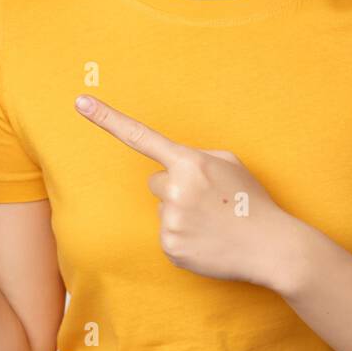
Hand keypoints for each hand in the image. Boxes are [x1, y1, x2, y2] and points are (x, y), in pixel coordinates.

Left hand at [74, 94, 297, 289]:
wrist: (271, 246)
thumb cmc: (251, 201)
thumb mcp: (230, 164)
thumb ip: (196, 158)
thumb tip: (173, 168)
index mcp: (190, 162)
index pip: (140, 136)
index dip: (107, 118)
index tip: (80, 102)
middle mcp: (175, 189)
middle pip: (156, 183)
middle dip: (177, 189)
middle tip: (209, 202)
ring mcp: (170, 220)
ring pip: (162, 210)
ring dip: (182, 214)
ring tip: (213, 222)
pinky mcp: (171, 247)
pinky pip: (167, 236)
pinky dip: (184, 238)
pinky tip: (207, 240)